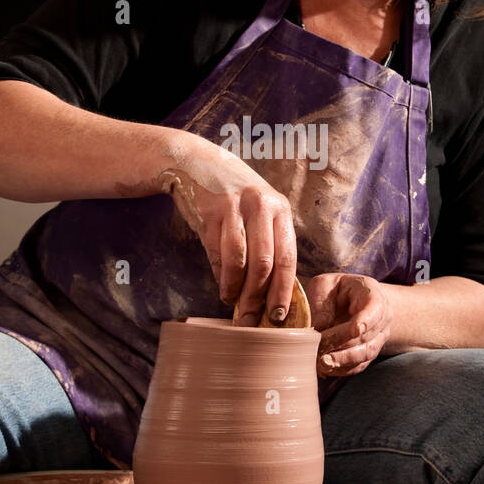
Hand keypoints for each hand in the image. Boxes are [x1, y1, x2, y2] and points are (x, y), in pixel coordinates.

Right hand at [158, 138, 296, 324]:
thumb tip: (272, 292)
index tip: (278, 316)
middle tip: (251, 320)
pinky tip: (221, 286)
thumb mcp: (258, 210)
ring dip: (235, 289)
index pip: (288, 257)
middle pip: (265, 264)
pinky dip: (220, 275)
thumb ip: (267, 242)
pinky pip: (217, 253)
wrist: (195, 163)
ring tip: (232, 303)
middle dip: (258, 298)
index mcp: (280, 209)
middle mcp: (262, 206)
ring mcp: (236, 207)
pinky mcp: (211, 211)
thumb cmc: (232, 195)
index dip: (283, 291)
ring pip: (240, 261)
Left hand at [304, 273, 392, 377]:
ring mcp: (378, 336)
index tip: (355, 330)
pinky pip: (360, 365)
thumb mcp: (324, 285)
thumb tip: (319, 328)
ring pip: (366, 353)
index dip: (366, 320)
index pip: (374, 307)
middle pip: (367, 334)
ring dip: (343, 360)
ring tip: (322, 363)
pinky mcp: (370, 352)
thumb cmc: (334, 290)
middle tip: (320, 348)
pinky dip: (343, 369)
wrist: (349, 300)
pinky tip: (326, 369)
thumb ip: (321, 303)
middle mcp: (381, 316)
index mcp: (371, 293)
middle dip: (342, 343)